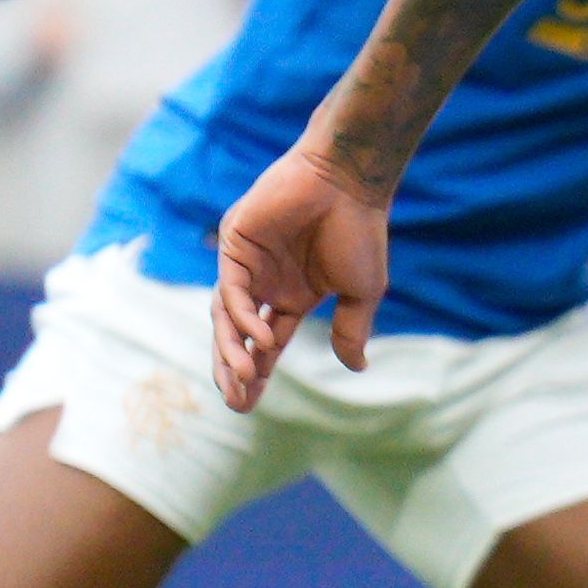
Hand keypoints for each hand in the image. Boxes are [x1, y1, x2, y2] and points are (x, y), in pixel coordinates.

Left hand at [208, 145, 392, 408]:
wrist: (348, 181)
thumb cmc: (359, 229)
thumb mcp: (360, 291)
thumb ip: (351, 329)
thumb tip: (357, 367)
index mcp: (291, 297)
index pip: (266, 345)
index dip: (256, 374)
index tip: (247, 406)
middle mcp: (265, 284)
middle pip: (238, 336)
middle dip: (234, 370)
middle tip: (237, 402)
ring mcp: (247, 264)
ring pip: (226, 317)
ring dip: (233, 349)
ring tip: (244, 378)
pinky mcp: (235, 244)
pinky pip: (232, 290)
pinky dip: (241, 316)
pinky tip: (260, 338)